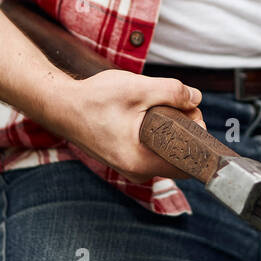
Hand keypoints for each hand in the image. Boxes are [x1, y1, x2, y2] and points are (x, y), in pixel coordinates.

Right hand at [42, 69, 204, 183]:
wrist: (61, 106)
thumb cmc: (94, 99)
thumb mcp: (138, 88)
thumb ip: (172, 92)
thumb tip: (196, 98)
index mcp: (142, 162)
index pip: (189, 162)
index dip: (198, 136)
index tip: (191, 111)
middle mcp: (138, 171)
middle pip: (181, 156)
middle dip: (187, 128)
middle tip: (178, 102)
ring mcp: (132, 167)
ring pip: (168, 151)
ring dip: (173, 128)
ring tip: (160, 104)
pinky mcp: (127, 158)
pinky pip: (155, 149)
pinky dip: (159, 131)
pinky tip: (150, 112)